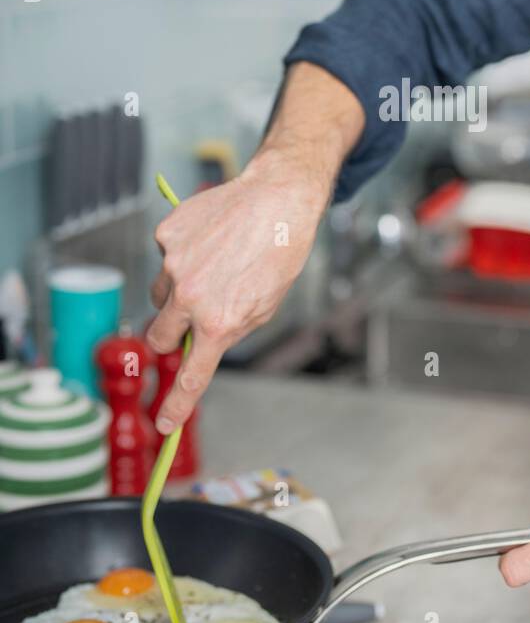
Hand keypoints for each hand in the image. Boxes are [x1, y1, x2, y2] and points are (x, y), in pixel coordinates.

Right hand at [146, 154, 329, 432]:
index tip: (163, 425)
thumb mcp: (264, 306)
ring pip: (160, 294)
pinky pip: (164, 257)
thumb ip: (229, 330)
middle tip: (190, 320)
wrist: (278, 198)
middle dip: (169, 337)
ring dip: (178, 290)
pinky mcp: (166, 235)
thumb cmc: (279, 253)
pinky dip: (183, 254)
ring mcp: (174, 264)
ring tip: (215, 264)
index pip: (190, 378)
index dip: (175, 406)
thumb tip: (199, 344)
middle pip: (158, 336)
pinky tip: (211, 238)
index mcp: (220, 322)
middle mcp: (190, 297)